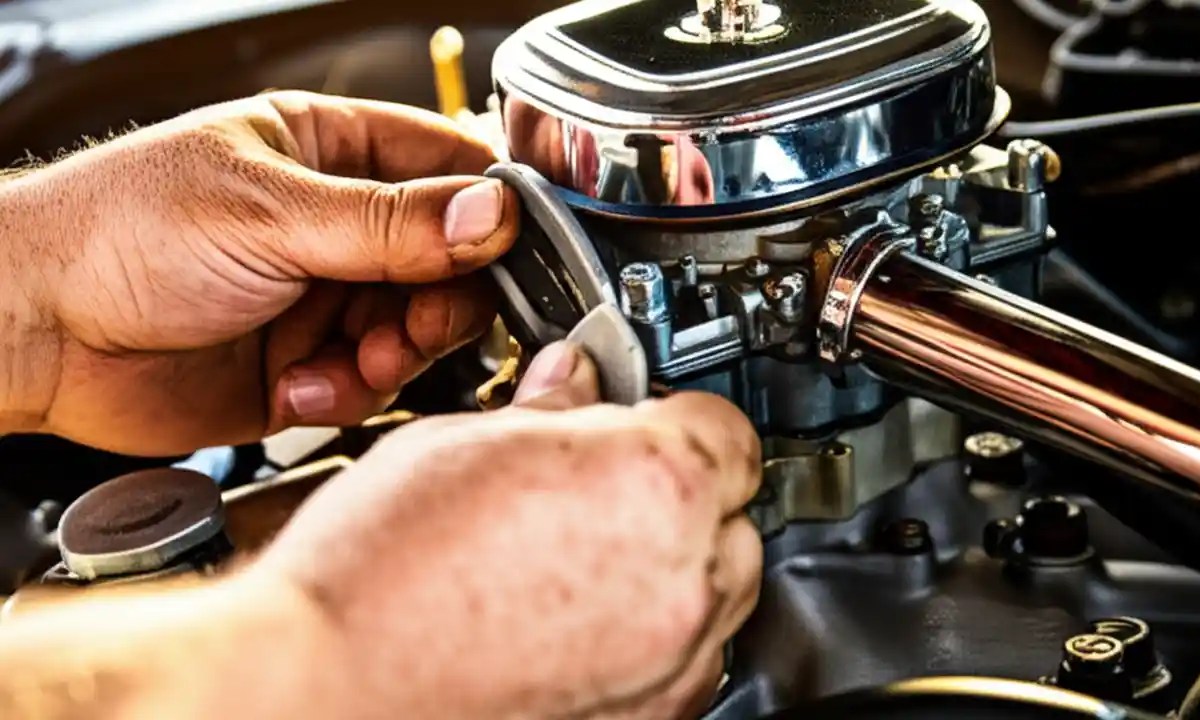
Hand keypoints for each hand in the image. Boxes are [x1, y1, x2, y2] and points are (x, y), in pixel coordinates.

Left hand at [1, 90, 517, 454]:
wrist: (34, 332)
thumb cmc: (119, 233)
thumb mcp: (270, 212)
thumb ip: (391, 224)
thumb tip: (491, 217)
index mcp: (329, 153)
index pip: (446, 168)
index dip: (487, 210)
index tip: (503, 250)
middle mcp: (338, 227)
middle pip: (449, 263)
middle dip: (440, 302)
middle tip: (414, 324)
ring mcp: (324, 298)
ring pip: (417, 332)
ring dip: (393, 356)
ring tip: (348, 361)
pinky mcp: (307, 366)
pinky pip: (370, 385)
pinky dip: (346, 392)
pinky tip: (296, 385)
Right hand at [247, 342, 763, 718]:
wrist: (326, 686)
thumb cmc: (375, 580)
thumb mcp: (459, 445)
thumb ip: (546, 410)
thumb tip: (573, 381)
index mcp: (651, 485)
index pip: (724, 422)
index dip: (679, 408)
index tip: (644, 410)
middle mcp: (680, 579)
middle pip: (731, 508)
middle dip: (681, 485)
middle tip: (603, 477)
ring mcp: (669, 661)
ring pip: (718, 587)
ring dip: (677, 557)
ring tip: (586, 546)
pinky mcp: (648, 717)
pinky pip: (692, 658)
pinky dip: (660, 630)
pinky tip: (583, 610)